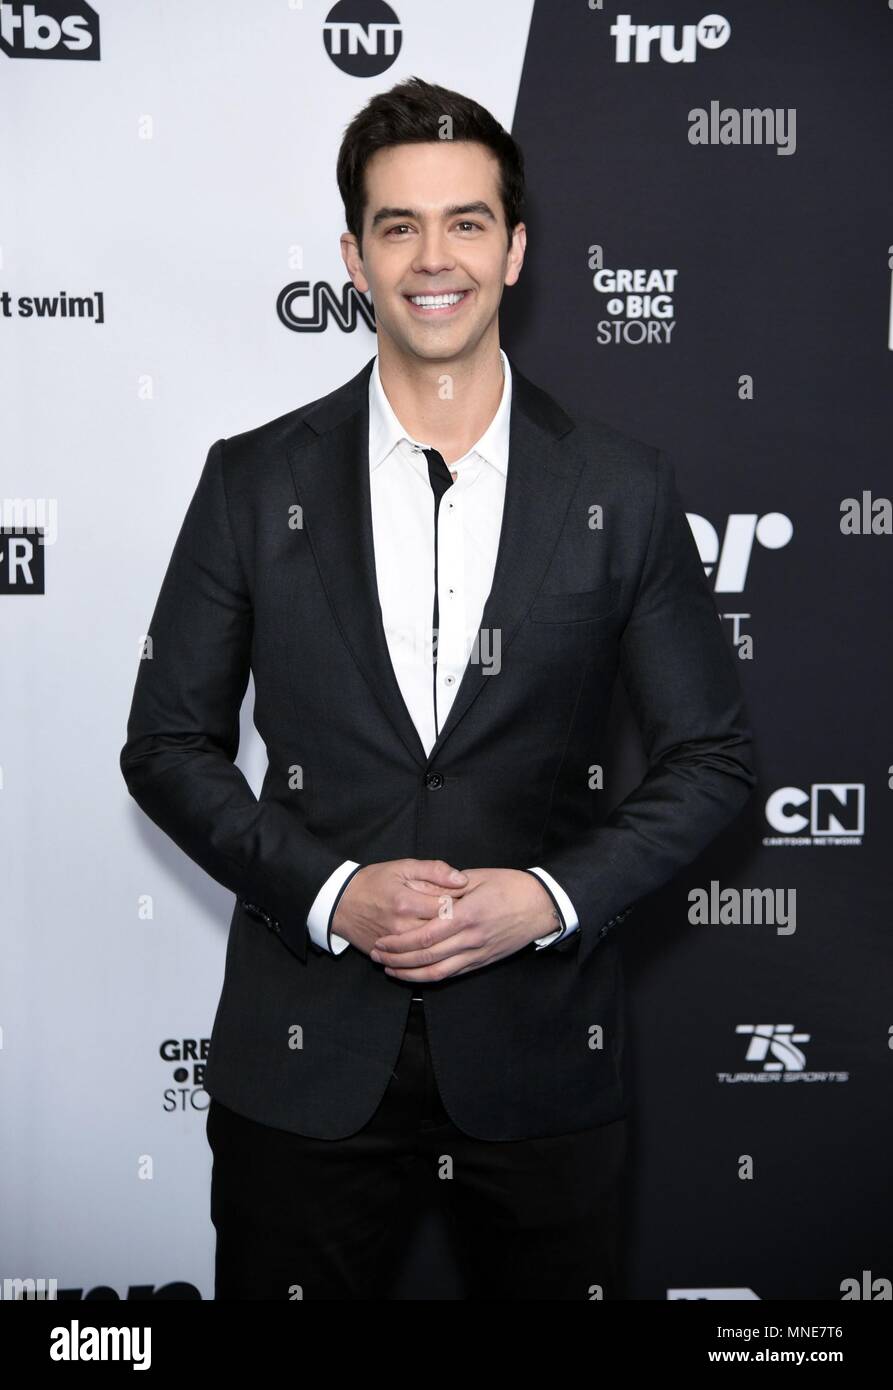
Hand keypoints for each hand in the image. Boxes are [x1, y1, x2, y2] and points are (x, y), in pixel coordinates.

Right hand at [331, 858, 468, 955]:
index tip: (465, 898)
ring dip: (444, 939)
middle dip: (457, 923)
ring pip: (431, 948)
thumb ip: (434, 870)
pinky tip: (434, 942)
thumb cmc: (373, 882)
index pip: (449, 908)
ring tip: (449, 928)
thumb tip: (462, 879)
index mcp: (407, 902)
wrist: (340, 904)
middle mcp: (402, 927)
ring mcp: (395, 945)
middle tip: (463, 914)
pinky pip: (416, 959)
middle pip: (443, 931)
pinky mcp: (389, 956)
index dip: (462, 903)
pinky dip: (428, 951)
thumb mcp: (402, 867)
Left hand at [369, 868, 559, 981]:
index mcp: (466, 914)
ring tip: (391, 969)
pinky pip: (453, 974)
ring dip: (410, 973)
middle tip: (378, 955)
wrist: (542, 906)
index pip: (425, 935)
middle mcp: (470, 938)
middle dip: (398, 958)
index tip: (383, 940)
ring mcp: (477, 953)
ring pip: (438, 972)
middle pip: (426, 956)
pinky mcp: (483, 961)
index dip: (400, 942)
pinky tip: (416, 974)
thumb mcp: (479, 877)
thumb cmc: (511, 886)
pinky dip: (431, 976)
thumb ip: (449, 886)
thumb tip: (425, 890)